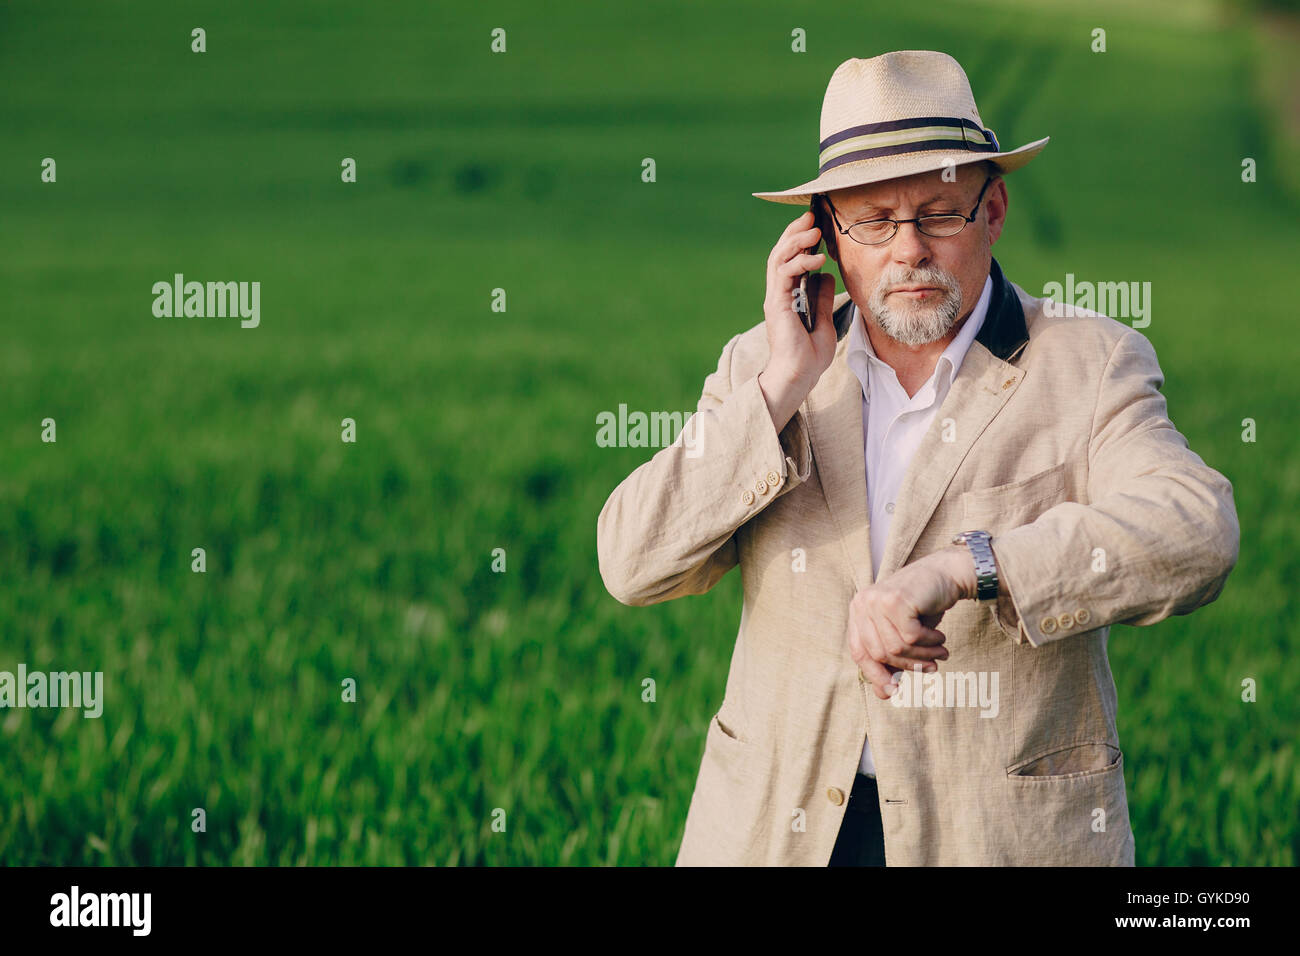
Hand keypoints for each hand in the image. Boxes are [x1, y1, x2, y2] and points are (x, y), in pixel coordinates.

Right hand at [758, 210, 837, 430]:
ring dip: (796, 241)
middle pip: (781, 252)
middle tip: (812, 216)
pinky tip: (816, 258)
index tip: (816, 224)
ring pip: (778, 258)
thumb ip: (822, 297)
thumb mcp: (823, 320)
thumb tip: (826, 275)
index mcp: (788, 295)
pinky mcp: (776, 305)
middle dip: (796, 232)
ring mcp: (775, 298)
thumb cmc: (809, 355)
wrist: (799, 376)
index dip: (801, 240)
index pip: (790, 260)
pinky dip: (798, 262)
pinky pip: (783, 275)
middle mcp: (778, 294)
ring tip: (813, 230)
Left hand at [848, 546, 976, 699]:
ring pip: (896, 647)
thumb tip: (884, 694)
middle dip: (908, 665)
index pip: (859, 652)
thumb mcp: (904, 635)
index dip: (875, 675)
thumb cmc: (923, 606)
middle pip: (879, 653)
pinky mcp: (896, 600)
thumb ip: (891, 660)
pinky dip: (929, 643)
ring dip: (923, 656)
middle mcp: (862, 603)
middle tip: (932, 668)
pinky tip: (940, 638)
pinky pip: (911, 637)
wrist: (946, 574)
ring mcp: (877, 600)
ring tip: (941, 653)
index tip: (894, 692)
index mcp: (858, 611)